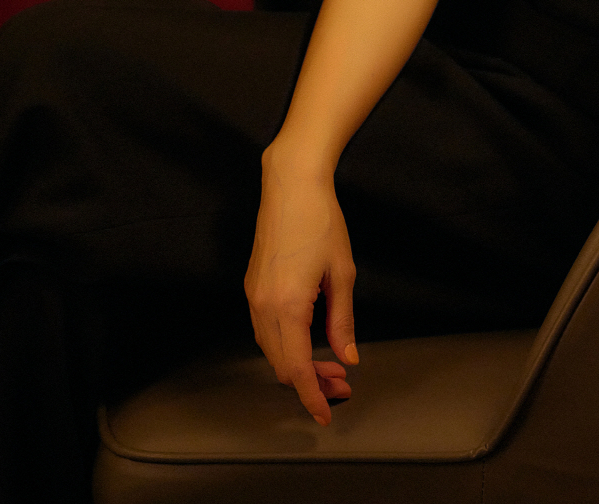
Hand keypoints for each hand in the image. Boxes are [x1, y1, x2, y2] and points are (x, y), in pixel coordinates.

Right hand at [245, 153, 358, 424]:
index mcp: (287, 306)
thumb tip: (347, 358)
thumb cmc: (322, 222)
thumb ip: (342, 321)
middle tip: (340, 385)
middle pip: (281, 364)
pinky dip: (284, 345)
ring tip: (328, 365)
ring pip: (270, 349)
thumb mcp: (343, 273)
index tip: (326, 414)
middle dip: (309, 382)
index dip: (311, 396)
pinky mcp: (251, 286)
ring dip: (296, 364)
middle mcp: (263, 306)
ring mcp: (252, 296)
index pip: (296, 368)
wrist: (291, 185)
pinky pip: (263, 330)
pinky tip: (307, 340)